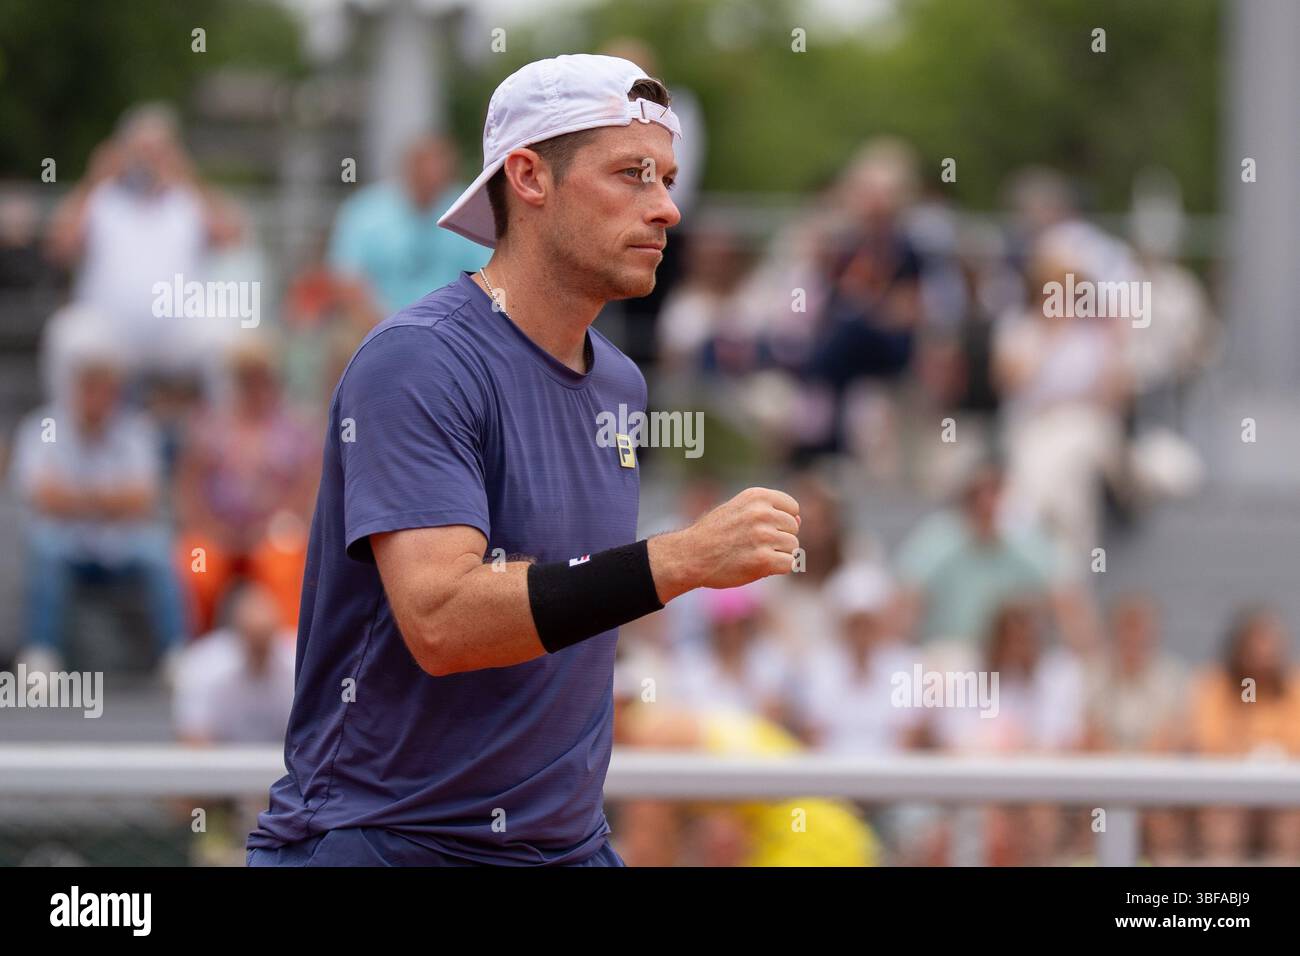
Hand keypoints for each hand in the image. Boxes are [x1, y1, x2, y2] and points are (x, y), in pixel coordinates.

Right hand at [648, 487, 800, 600]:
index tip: (764, 530)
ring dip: (778, 554)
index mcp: (757, 496)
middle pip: (793, 529)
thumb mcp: (738, 510)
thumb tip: (799, 521)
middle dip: (780, 539)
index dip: (782, 522)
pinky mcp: (763, 559)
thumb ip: (768, 511)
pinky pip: (789, 564)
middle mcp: (762, 513)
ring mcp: (763, 536)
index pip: (792, 508)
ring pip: (793, 547)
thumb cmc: (714, 534)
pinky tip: (759, 567)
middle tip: (755, 546)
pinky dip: (778, 568)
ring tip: (755, 555)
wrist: (691, 555)